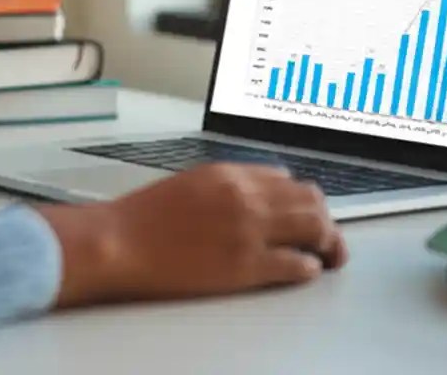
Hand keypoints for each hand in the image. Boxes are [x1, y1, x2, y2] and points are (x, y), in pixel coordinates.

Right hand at [40, 164, 348, 306]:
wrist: (119, 242)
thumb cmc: (142, 219)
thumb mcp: (190, 184)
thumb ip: (226, 186)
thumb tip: (255, 194)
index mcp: (231, 174)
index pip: (286, 179)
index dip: (299, 198)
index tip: (301, 213)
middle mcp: (247, 196)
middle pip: (310, 200)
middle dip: (323, 218)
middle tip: (325, 237)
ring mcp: (250, 230)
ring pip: (314, 228)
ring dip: (327, 242)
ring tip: (327, 255)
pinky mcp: (247, 265)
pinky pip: (297, 265)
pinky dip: (308, 269)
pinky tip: (305, 272)